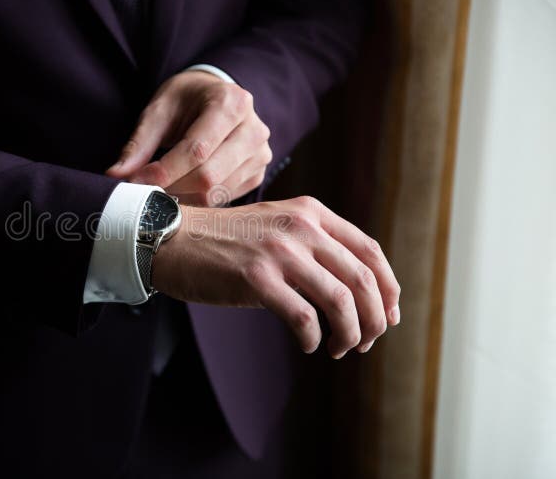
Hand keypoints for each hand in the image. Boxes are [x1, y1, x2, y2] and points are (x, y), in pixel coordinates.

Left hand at [106, 70, 271, 205]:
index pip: (197, 149)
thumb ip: (139, 144)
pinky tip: (182, 190)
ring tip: (161, 190)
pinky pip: (224, 199)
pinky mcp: (257, 173)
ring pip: (216, 193)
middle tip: (145, 191)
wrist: (214, 96)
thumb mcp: (159, 111)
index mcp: (231, 103)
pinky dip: (198, 201)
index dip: (164, 171)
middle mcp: (254, 129)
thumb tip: (116, 176)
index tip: (136, 183)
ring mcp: (260, 154)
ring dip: (182, 198)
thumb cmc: (185, 101)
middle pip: (209, 176)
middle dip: (171, 188)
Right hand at [152, 196, 400, 357]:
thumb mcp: (276, 226)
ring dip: (350, 334)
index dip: (389, 289)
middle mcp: (301, 227)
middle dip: (375, 319)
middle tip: (367, 342)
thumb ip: (313, 245)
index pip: (370, 251)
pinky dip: (314, 339)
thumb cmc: (223, 241)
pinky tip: (309, 345)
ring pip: (341, 301)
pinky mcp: (256, 278)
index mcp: (311, 212)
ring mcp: (279, 251)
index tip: (388, 316)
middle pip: (363, 279)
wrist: (172, 239)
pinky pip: (304, 317)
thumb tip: (355, 292)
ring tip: (339, 349)